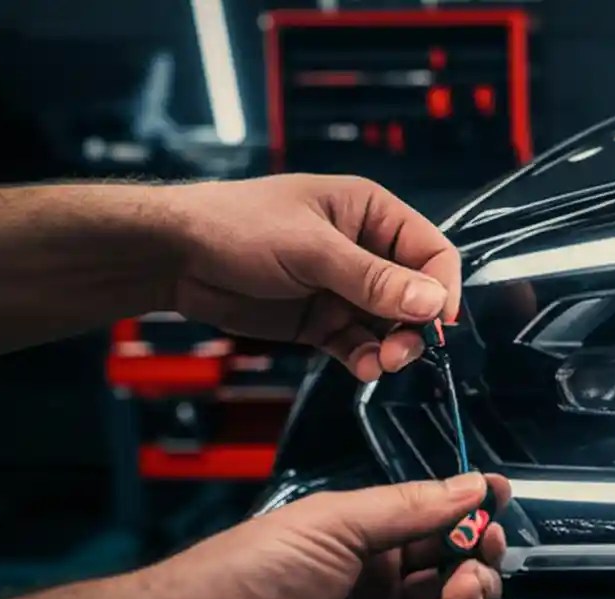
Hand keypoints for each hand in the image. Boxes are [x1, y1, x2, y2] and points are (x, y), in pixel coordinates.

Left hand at [148, 472, 510, 598]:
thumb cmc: (250, 572)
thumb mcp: (335, 522)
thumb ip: (411, 509)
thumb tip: (473, 485)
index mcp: (363, 549)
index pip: (434, 531)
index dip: (468, 517)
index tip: (499, 498)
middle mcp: (374, 597)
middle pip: (450, 581)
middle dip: (477, 562)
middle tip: (486, 549)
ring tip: (464, 588)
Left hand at [161, 174, 460, 380]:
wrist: (173, 256)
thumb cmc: (239, 227)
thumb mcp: (312, 249)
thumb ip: (374, 279)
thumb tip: (432, 302)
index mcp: (370, 213)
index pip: (430, 251)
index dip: (440, 287)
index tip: (437, 323)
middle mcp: (364, 249)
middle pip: (414, 294)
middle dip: (414, 325)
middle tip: (403, 352)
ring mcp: (343, 288)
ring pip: (389, 325)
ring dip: (392, 347)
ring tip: (381, 364)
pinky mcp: (321, 320)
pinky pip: (358, 344)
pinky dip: (366, 359)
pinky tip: (364, 369)